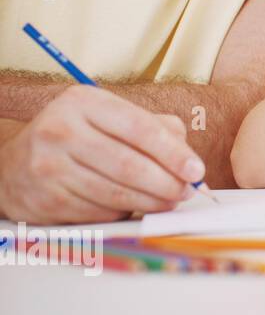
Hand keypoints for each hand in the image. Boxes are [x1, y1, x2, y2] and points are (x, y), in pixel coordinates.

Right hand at [0, 85, 204, 223]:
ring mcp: (49, 165)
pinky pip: (98, 211)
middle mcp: (61, 130)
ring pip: (116, 192)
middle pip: (129, 165)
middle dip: (167, 183)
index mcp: (84, 102)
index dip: (174, 153)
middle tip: (186, 192)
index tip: (196, 171)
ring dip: (151, 202)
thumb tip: (191, 163)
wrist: (16, 162)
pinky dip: (123, 212)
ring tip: (169, 201)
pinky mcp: (45, 199)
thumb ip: (155, 129)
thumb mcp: (111, 118)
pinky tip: (133, 206)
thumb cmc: (78, 137)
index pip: (140, 128)